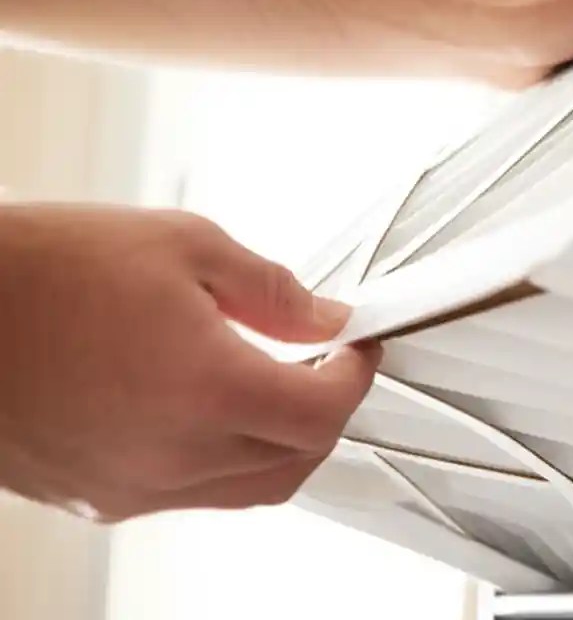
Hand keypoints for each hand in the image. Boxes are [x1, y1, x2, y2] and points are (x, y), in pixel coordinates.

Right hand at [0, 205, 379, 521]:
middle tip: (323, 366)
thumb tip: (325, 319)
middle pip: (298, 460)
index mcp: (209, 389)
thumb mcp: (183, 246)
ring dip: (279, 444)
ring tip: (271, 385)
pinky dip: (222, 460)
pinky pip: (190, 495)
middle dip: (326, 414)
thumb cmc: (43, 270)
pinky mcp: (97, 499)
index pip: (325, 412)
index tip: (356, 349)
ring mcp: (133, 487)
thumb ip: (271, 291)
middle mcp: (176, 455)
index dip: (356, 377)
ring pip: (249, 488)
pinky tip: (207, 411)